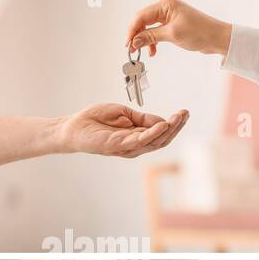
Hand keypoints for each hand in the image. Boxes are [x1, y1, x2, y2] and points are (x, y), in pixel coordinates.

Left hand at [56, 104, 187, 158]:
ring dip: (168, 130)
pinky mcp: (117, 146)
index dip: (174, 123)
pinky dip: (152, 133)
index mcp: (137, 137)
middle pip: (162, 139)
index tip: (184, 112)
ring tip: (177, 118)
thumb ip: (142, 118)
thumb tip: (162, 120)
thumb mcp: (124, 113)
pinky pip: (138, 141)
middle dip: (176, 127)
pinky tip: (162, 124)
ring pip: (154, 142)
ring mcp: (126, 148)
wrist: (73, 127)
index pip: (161, 132)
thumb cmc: (95, 120)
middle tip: (185, 113)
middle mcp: (134, 146)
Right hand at [125, 0, 232, 57]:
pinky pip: (156, 32)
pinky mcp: (172, 25)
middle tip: (132, 50)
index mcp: (165, 4)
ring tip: (143, 52)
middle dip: (136, 35)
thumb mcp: (172, 34)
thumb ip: (151, 36)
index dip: (132, 30)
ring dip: (144, 39)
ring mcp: (169, 16)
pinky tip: (153, 50)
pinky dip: (153, 41)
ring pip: (149, 27)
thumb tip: (134, 41)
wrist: (217, 38)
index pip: (141, 16)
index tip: (127, 44)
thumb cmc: (200, 32)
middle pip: (143, 21)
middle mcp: (166, 8)